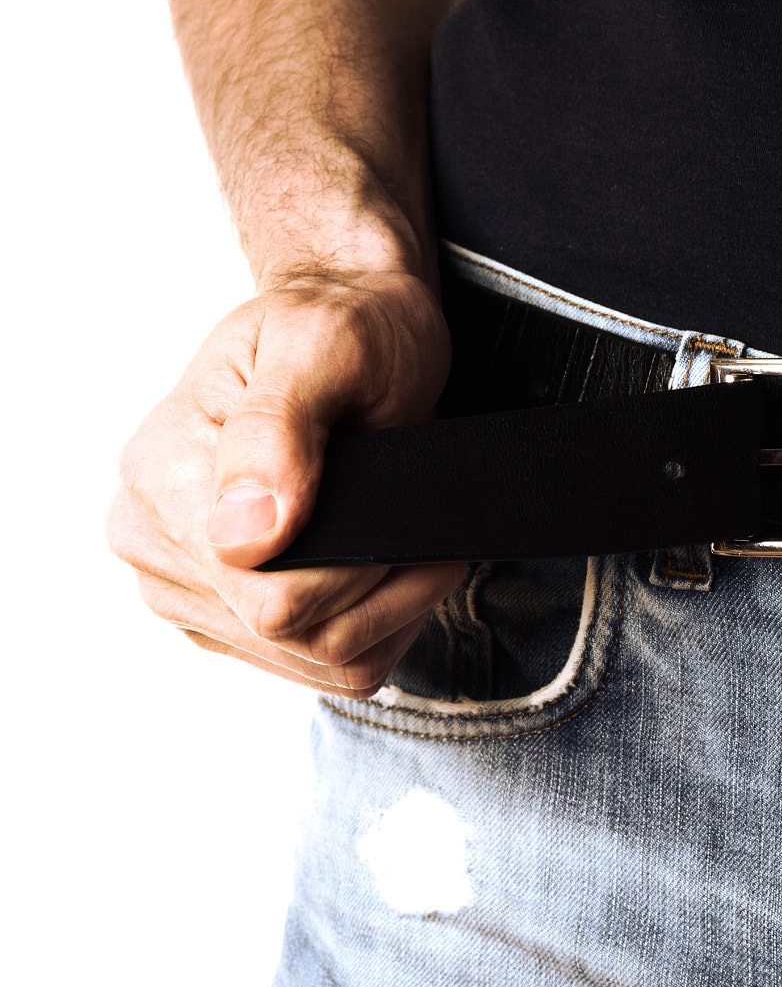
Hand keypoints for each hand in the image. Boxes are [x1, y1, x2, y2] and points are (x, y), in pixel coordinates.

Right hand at [108, 269, 467, 696]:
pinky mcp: (217, 615)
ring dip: (385, 613)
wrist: (344, 321)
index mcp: (160, 474)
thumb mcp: (325, 345)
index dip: (364, 575)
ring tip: (412, 547)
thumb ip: (277, 432)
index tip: (411, 525)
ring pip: (309, 660)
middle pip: (293, 636)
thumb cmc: (345, 327)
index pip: (272, 598)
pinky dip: (370, 629)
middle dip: (383, 593)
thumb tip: (243, 534)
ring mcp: (179, 582)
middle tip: (427, 534)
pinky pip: (310, 665)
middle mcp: (149, 536)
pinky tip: (387, 576)